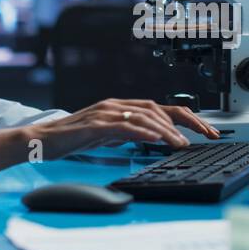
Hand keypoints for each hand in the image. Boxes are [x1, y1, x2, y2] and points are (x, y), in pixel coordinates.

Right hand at [25, 99, 219, 159]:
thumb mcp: (108, 136)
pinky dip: (142, 131)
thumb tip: (151, 138)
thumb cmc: (72, 139)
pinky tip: (156, 139)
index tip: (207, 131)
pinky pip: (124, 126)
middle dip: (187, 122)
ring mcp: (106, 113)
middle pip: (159, 109)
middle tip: (207, 135)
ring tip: (182, 144)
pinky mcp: (95, 124)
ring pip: (145, 116)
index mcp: (122, 107)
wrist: (41, 140)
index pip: (161, 109)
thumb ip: (128, 133)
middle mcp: (117, 105)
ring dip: (167, 130)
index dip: (188, 118)